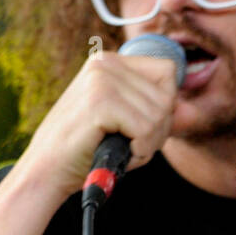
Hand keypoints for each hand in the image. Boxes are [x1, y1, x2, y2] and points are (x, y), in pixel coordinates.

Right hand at [16, 49, 179, 199]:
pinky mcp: (100, 101)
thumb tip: (189, 109)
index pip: (168, 71)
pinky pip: (146, 129)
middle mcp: (106, 63)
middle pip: (167, 95)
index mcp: (110, 61)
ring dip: (147, 143)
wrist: (46, 172)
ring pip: (159, 114)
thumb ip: (153, 108)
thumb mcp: (123, 120)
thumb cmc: (87, 149)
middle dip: (157, 130)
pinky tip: (117, 154)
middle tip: (129, 144)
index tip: (141, 126)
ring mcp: (102, 79)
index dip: (164, 105)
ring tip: (120, 148)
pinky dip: (139, 150)